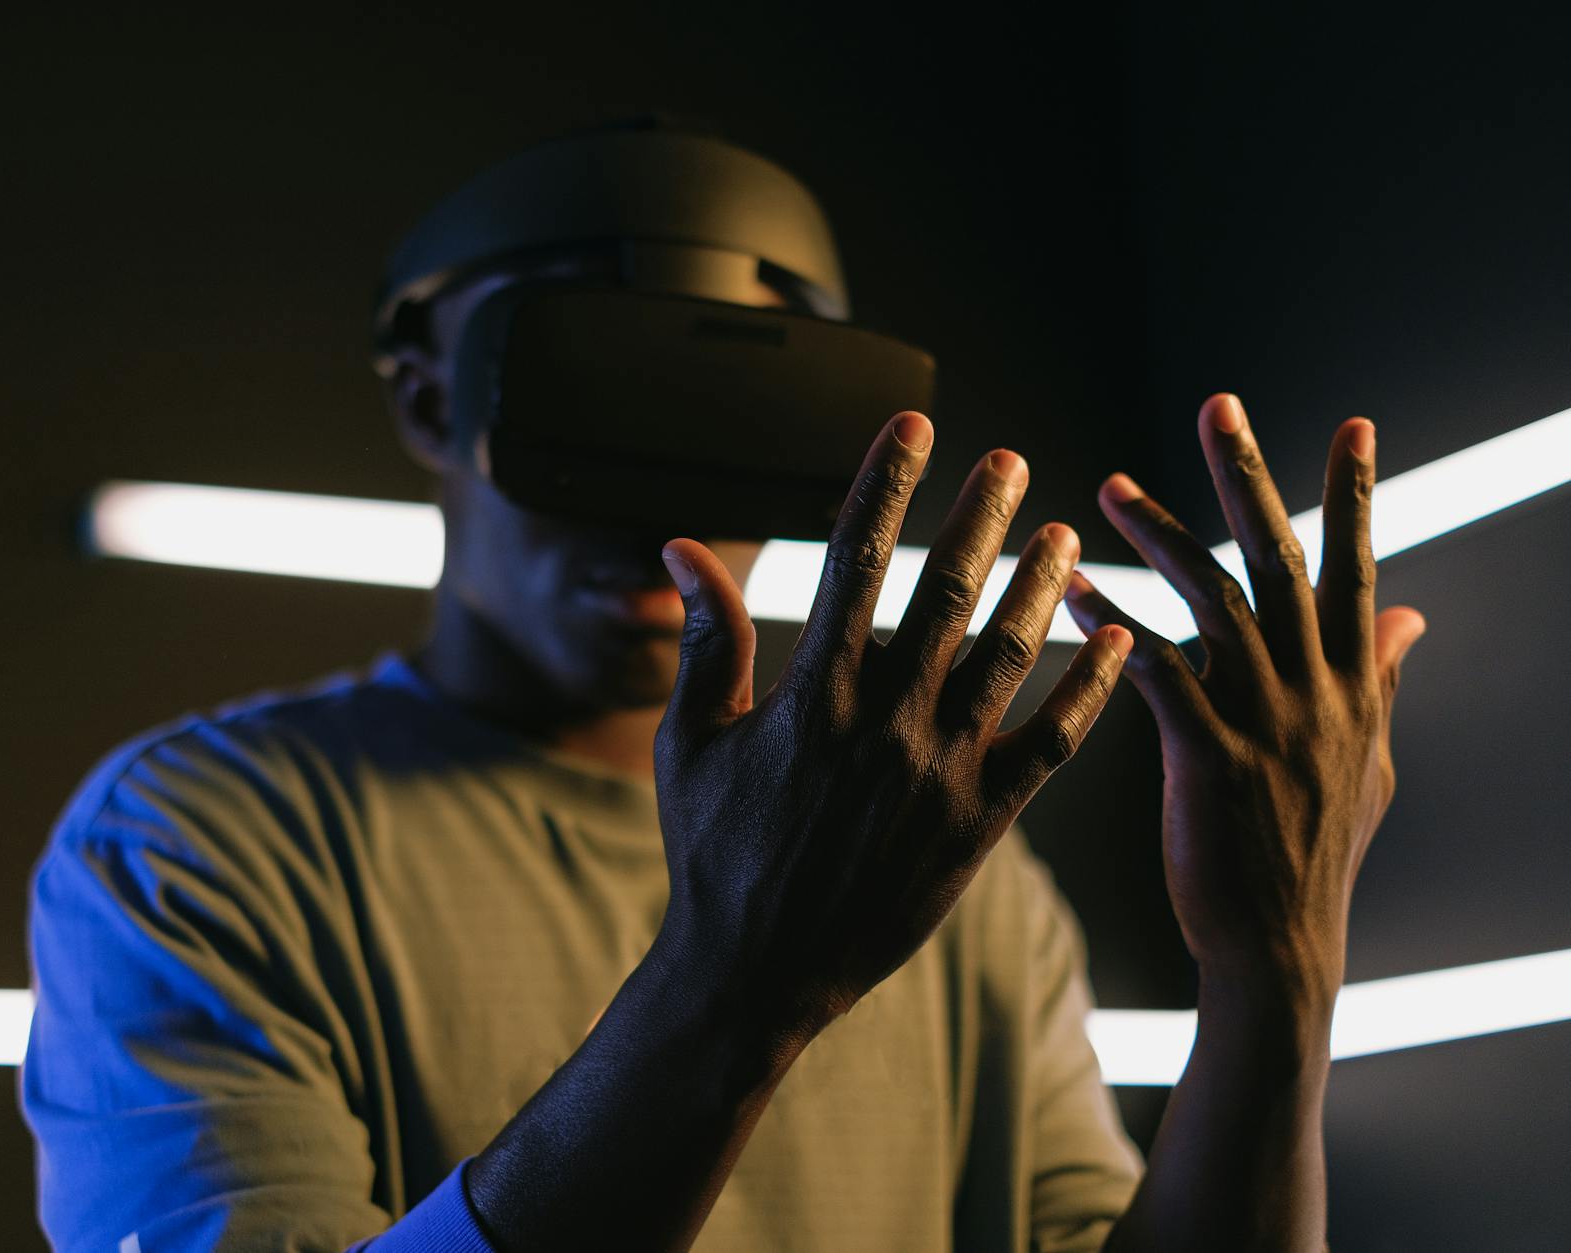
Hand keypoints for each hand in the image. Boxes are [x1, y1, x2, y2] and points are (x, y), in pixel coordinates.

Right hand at [653, 411, 1133, 1046]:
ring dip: (1042, 587)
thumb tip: (682, 547)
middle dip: (981, 516)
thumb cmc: (711, 852)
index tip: (913, 424)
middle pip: (944, 593)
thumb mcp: (690, 741)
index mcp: (810, 693)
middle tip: (1011, 459)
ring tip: (1068, 532)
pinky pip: (1052, 744)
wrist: (755, 971)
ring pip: (1007, 656)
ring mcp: (939, 773)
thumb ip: (706, 640)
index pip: (854, 560)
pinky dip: (1088, 689)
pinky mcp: (981, 823)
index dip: (887, 483)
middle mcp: (883, 721)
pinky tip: (1119, 640)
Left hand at [1062, 393, 1426, 1011]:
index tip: (1354, 423)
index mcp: (1350, 686)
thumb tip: (1414, 616)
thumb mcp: (1369, 761)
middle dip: (1249, 477)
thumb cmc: (1314, 851)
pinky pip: (1156, 672)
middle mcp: (1316, 691)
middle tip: (1216, 404)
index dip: (1353, 495)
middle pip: (1281, 559)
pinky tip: (1072, 586)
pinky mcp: (1210, 759)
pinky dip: (1113, 623)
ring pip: (1212, 602)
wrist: (1279, 946)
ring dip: (1158, 534)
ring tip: (1105, 485)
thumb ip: (1379, 680)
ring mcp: (1266, 723)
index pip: (1356, 569)